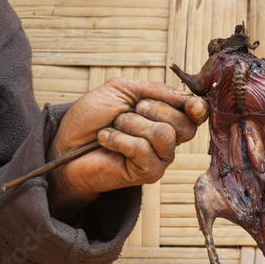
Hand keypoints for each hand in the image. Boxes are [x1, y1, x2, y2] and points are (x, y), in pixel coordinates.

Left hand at [46, 77, 208, 220]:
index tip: (191, 105)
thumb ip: (154, 90)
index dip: (198, 108)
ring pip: (164, 135)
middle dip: (154, 109)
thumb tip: (186, 97)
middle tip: (128, 112)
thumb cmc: (92, 118)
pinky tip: (105, 141)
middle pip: (185, 124)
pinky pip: (144, 150)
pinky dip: (119, 140)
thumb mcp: (121, 90)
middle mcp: (169, 139)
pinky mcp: (149, 173)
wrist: (66, 144)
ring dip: (132, 124)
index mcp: (166, 117)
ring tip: (114, 126)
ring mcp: (160, 158)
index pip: (197, 114)